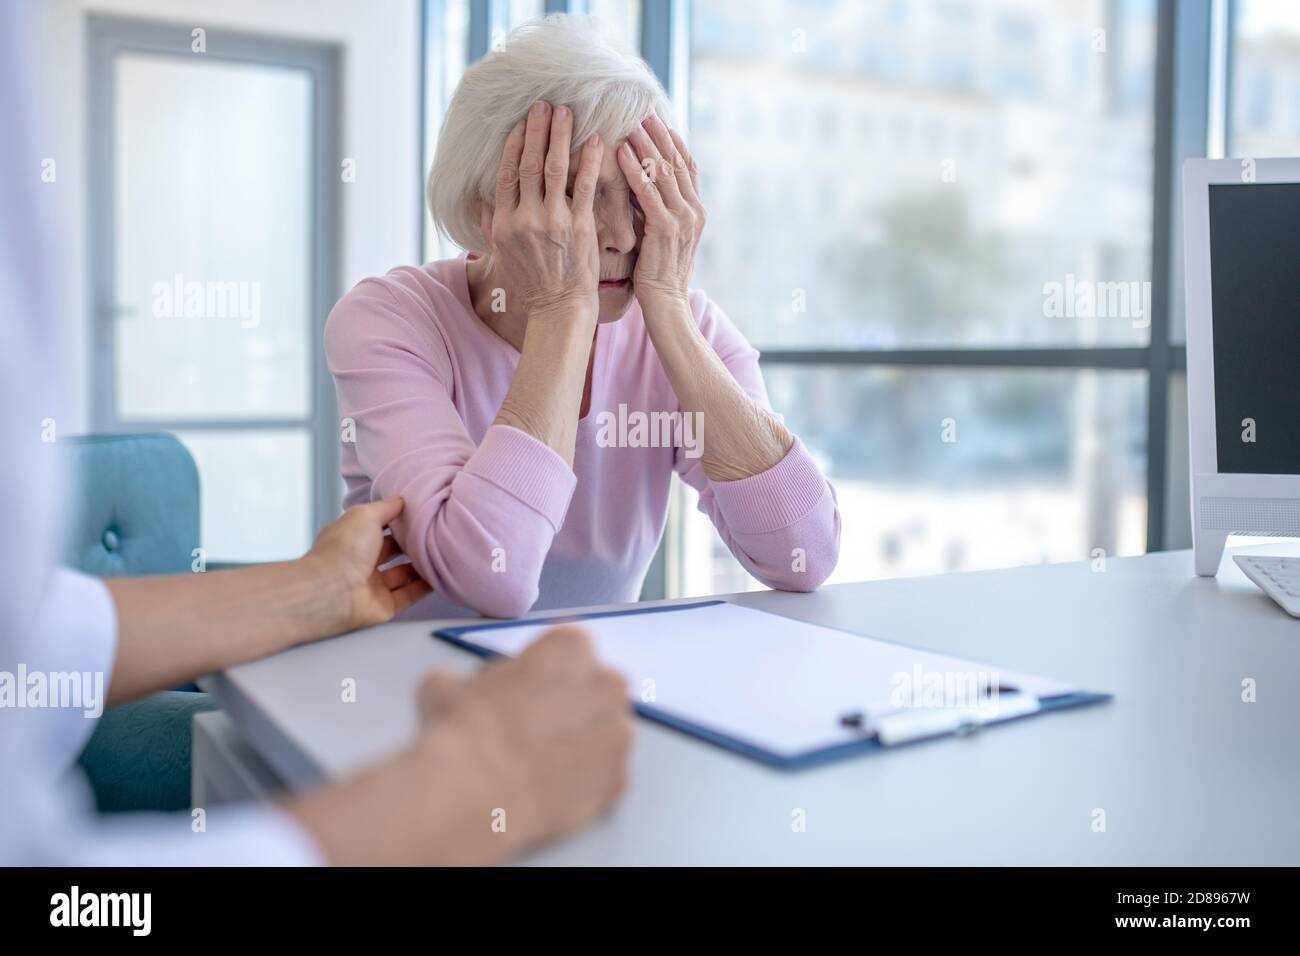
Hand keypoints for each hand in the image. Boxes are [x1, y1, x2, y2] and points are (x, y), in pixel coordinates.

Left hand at [305, 497, 431, 632]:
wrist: (332, 592)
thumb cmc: (344, 548)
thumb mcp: (365, 515)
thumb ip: (386, 507)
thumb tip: (402, 500)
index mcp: (351, 538)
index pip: (376, 526)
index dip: (395, 519)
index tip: (419, 512)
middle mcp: (360, 561)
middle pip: (391, 550)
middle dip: (411, 542)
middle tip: (435, 532)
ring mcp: (372, 585)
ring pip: (402, 573)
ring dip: (421, 565)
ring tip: (443, 552)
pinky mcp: (384, 606)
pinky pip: (409, 594)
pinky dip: (425, 586)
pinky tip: (441, 575)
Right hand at [416, 625, 632, 855]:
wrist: (475, 796)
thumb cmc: (465, 734)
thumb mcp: (445, 686)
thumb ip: (465, 679)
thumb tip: (452, 687)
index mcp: (572, 647)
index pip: (566, 651)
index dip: (542, 674)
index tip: (526, 691)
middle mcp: (607, 684)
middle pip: (593, 690)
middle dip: (569, 706)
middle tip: (531, 730)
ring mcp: (619, 734)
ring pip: (603, 734)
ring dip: (580, 745)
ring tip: (538, 764)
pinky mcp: (620, 781)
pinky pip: (606, 777)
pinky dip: (585, 784)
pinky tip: (550, 789)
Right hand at [488, 100, 604, 321]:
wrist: (559, 309)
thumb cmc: (533, 283)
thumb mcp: (503, 255)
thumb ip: (492, 223)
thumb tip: (481, 198)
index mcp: (505, 224)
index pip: (507, 174)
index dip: (514, 145)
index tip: (521, 122)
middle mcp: (525, 219)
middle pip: (528, 164)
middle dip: (536, 130)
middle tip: (543, 104)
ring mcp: (553, 222)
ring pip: (553, 169)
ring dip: (559, 136)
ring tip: (565, 111)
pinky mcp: (580, 227)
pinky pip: (585, 187)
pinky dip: (589, 161)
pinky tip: (595, 140)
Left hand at [617, 114, 704, 310]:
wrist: (666, 306)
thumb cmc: (658, 275)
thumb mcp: (662, 237)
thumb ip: (657, 211)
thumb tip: (639, 186)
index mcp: (696, 212)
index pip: (688, 167)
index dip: (674, 142)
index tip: (659, 121)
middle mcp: (693, 211)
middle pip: (678, 162)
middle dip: (660, 134)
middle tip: (643, 110)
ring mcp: (682, 219)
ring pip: (664, 171)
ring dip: (647, 144)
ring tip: (631, 122)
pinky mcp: (665, 229)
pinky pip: (648, 191)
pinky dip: (636, 168)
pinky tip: (622, 151)